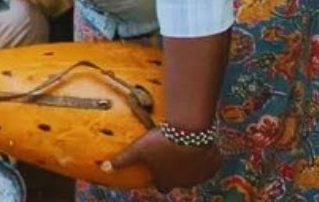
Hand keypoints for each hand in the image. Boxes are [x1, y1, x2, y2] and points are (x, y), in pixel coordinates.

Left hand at [107, 128, 221, 191]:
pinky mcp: (214, 163)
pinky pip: (211, 162)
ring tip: (186, 147)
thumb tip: (103, 169)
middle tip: (172, 153)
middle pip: (180, 179)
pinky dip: (207, 155)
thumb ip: (122, 160)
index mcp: (167, 181)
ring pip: (196, 172)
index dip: (159, 178)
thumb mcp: (138, 149)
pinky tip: (200, 144)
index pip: (162, 186)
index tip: (157, 169)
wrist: (189, 131)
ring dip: (191, 163)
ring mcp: (201, 173)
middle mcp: (186, 181)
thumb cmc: (161, 142)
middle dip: (176, 170)